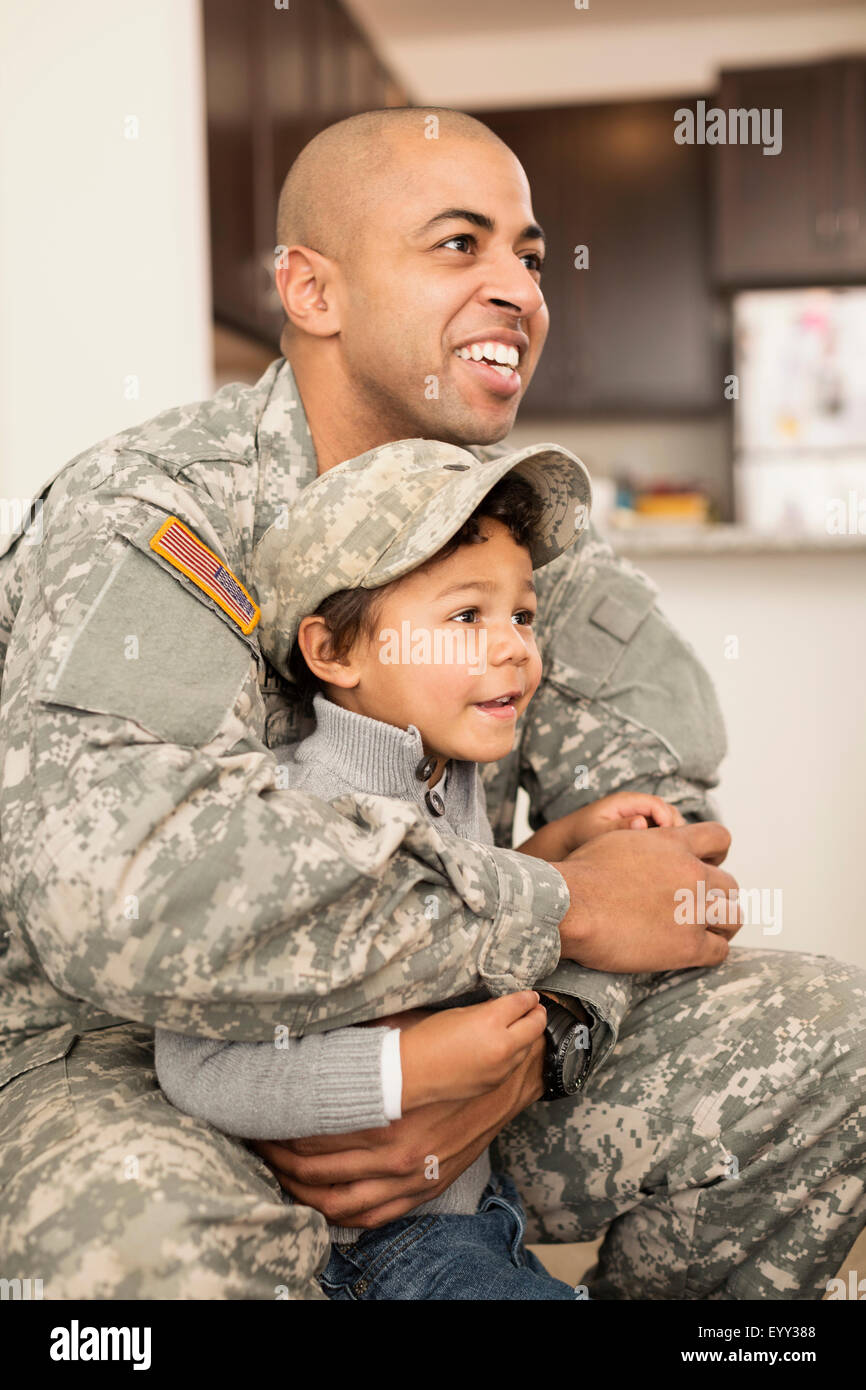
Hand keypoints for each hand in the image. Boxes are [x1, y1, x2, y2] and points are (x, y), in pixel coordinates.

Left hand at [249, 1034, 545, 1229]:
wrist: (512, 1073)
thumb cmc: (455, 1045)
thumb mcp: (405, 1031)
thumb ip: (360, 1039)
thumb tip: (313, 1031)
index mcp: (385, 1110)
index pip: (311, 1129)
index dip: (277, 1125)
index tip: (256, 1114)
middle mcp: (395, 1152)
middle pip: (315, 1168)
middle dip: (277, 1157)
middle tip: (254, 1142)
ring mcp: (410, 1176)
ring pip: (337, 1201)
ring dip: (300, 1191)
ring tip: (277, 1173)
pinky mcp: (425, 1187)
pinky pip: (372, 1215)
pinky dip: (339, 1214)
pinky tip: (319, 1202)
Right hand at [398, 991, 546, 1108]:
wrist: (412, 1073)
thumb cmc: (429, 1038)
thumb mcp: (460, 1013)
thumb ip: (488, 1009)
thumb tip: (507, 1006)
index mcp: (491, 1021)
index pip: (522, 1004)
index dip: (528, 997)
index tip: (530, 995)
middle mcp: (502, 1045)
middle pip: (535, 1025)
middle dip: (537, 1014)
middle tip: (535, 1008)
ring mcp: (501, 1068)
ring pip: (528, 1047)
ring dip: (527, 1035)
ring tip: (519, 1027)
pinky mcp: (496, 1082)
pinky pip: (514, 1064)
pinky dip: (514, 1053)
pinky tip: (503, 1047)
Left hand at [516, 792, 684, 858]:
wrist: (569, 838)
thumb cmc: (581, 833)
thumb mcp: (597, 830)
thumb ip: (619, 826)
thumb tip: (642, 823)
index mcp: (625, 801)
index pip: (657, 804)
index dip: (667, 820)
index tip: (669, 841)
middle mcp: (635, 806)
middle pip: (667, 812)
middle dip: (675, 830)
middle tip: (676, 852)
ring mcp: (639, 816)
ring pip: (667, 822)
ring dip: (672, 837)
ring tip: (671, 858)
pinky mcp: (639, 828)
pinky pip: (660, 832)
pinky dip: (665, 843)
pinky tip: (663, 860)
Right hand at [553, 820, 741, 972]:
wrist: (571, 906)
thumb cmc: (581, 874)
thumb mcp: (617, 839)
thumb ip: (645, 841)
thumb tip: (645, 834)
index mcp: (674, 843)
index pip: (720, 839)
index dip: (715, 855)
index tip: (703, 867)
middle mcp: (692, 873)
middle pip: (730, 885)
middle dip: (717, 896)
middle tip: (698, 907)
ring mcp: (694, 910)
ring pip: (733, 917)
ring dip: (721, 924)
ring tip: (704, 931)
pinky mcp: (689, 946)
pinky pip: (720, 951)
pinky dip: (710, 951)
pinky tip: (693, 952)